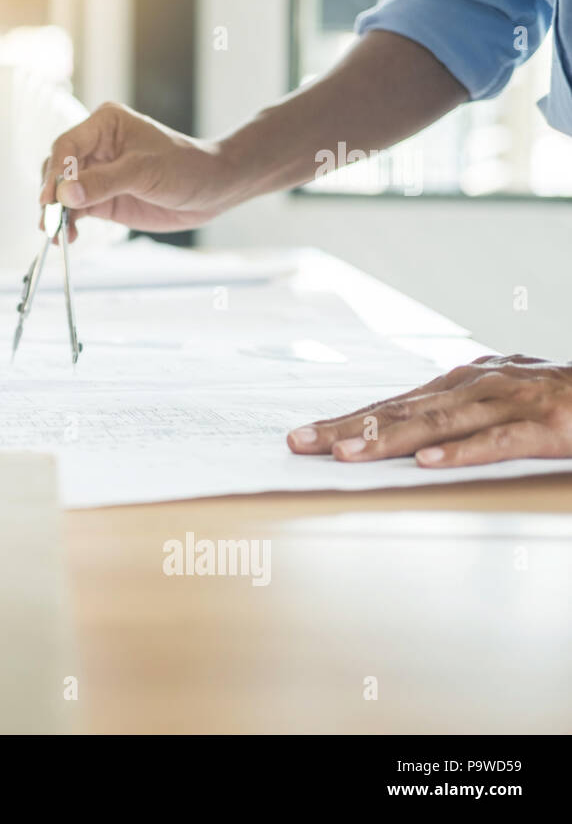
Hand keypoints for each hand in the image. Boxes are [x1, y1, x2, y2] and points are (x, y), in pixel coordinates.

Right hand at [37, 102, 247, 240]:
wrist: (211, 189)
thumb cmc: (185, 167)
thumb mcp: (144, 172)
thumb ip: (103, 182)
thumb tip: (65, 194)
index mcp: (104, 125)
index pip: (67, 145)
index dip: (54, 172)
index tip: (49, 198)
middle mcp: (95, 147)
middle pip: (58, 169)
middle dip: (51, 196)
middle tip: (50, 222)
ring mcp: (96, 174)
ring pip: (62, 193)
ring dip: (57, 214)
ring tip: (57, 234)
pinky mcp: (100, 198)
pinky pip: (75, 210)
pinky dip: (68, 224)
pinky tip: (68, 237)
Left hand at [287, 355, 571, 466]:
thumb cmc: (562, 398)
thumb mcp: (502, 399)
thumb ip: (458, 413)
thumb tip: (410, 435)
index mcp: (463, 382)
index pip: (392, 405)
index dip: (345, 420)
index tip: (302, 436)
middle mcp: (478, 386)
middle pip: (401, 411)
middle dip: (346, 428)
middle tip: (299, 443)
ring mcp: (511, 402)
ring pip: (438, 424)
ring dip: (387, 440)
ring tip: (345, 454)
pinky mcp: (546, 425)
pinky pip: (496, 442)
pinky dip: (461, 453)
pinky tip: (427, 464)